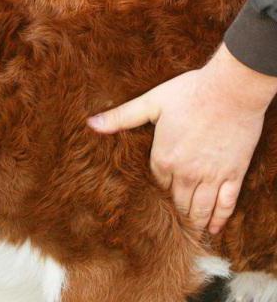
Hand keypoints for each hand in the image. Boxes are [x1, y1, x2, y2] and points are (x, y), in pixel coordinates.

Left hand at [88, 44, 276, 233]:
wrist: (232, 88)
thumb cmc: (190, 92)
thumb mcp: (151, 102)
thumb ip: (121, 117)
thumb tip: (90, 123)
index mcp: (162, 159)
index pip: (154, 187)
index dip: (152, 197)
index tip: (147, 210)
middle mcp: (185, 173)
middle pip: (176, 204)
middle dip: (171, 219)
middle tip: (165, 234)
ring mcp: (211, 176)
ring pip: (200, 209)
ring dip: (192, 224)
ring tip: (186, 237)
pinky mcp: (233, 174)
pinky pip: (226, 204)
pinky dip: (219, 219)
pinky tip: (213, 228)